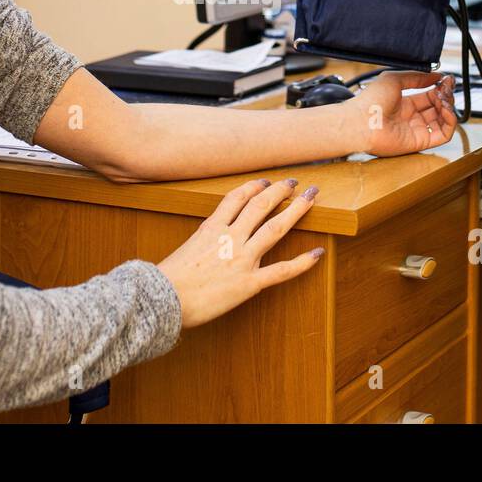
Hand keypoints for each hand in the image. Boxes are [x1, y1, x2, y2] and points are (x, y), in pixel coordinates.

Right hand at [157, 178, 323, 329]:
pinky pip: (282, 270)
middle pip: (260, 205)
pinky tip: (317, 253)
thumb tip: (212, 233)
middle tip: (294, 182)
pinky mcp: (249, 283)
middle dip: (280, 191)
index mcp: (212, 228)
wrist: (164, 300)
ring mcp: (242, 259)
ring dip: (296, 210)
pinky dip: (302, 262)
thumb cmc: (169, 278)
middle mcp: (230, 238)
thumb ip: (204, 238)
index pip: (237, 197)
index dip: (254, 187)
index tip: (266, 182)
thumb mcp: (186, 248)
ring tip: (310, 197)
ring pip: (275, 228)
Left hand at [342, 72, 457, 155]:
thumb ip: (416, 77)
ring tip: (444, 99)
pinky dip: (450, 122)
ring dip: (449, 108)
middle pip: (437, 108)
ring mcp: (416, 130)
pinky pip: (443, 134)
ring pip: (443, 121)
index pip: (429, 96)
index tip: (447, 79)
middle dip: (445, 96)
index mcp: (404, 104)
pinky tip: (447, 110)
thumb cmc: (371, 101)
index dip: (440, 88)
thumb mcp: (394, 79)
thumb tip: (436, 75)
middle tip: (446, 88)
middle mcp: (411, 118)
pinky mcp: (420, 142)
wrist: (361, 122)